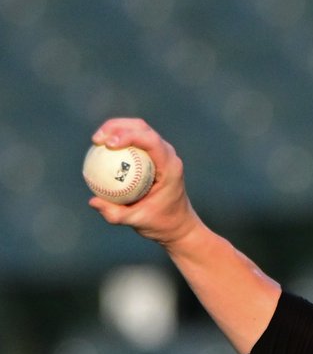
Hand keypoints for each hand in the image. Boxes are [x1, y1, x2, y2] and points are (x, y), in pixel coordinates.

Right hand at [87, 118, 199, 246]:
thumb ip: (116, 214)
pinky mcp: (154, 156)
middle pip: (142, 128)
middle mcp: (168, 155)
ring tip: (96, 141)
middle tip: (96, 140)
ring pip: (138, 129)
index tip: (108, 144)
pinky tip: (101, 149)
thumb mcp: (138, 222)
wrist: (178, 226)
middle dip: (116, 127)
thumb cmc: (161, 224)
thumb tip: (93, 201)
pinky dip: (118, 140)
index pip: (151, 141)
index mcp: (170, 167)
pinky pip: (134, 141)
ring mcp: (162, 154)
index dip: (128, 135)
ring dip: (115, 129)